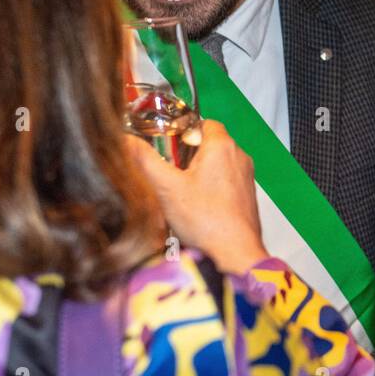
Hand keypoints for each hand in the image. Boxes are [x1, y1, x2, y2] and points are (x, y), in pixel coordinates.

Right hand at [124, 119, 266, 273]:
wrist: (236, 253)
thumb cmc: (204, 218)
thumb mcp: (166, 188)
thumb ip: (146, 160)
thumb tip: (126, 140)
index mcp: (222, 146)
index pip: (204, 122)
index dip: (184, 130)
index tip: (168, 146)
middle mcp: (239, 156)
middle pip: (210, 143)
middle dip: (189, 153)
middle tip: (170, 170)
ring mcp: (247, 176)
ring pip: (219, 163)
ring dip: (200, 171)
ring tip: (180, 190)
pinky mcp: (248, 195)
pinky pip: (227, 180)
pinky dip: (212, 186)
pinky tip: (197, 206)